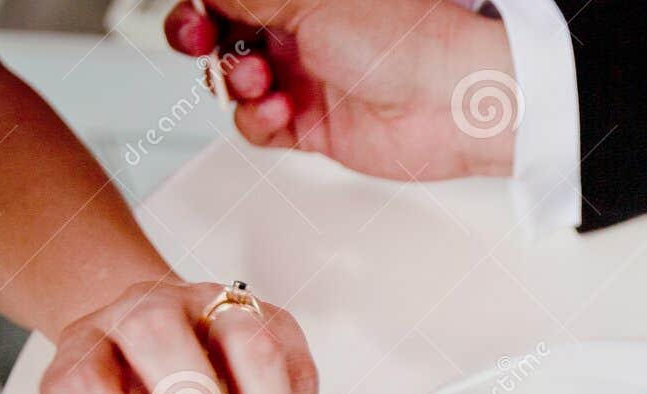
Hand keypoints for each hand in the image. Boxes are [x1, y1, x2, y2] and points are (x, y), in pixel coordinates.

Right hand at [165, 0, 515, 180]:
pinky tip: (276, 112)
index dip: (203, 5)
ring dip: (235, 81)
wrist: (450, 102)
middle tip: (200, 41)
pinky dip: (257, 120)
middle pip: (223, 35)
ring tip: (260, 80)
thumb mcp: (308, 0)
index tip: (196, 13)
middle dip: (203, 39)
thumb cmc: (406, 42)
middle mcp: (301, 31)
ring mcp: (305, 78)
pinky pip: (259, 127)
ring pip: (235, 83)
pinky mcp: (312, 125)